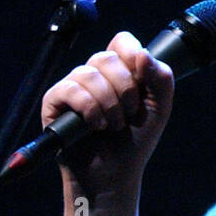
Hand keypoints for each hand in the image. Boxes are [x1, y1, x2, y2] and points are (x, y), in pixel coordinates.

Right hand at [40, 32, 173, 199]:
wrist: (115, 175)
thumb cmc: (135, 142)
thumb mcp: (159, 109)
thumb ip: (160, 78)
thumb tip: (141, 53)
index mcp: (120, 71)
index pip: (122, 41)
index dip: (133, 55)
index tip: (142, 81)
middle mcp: (95, 74)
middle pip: (106, 57)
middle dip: (125, 89)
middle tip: (129, 114)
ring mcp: (73, 86)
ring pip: (88, 74)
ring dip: (108, 104)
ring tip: (113, 126)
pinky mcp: (54, 102)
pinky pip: (70, 89)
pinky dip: (89, 109)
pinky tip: (95, 127)